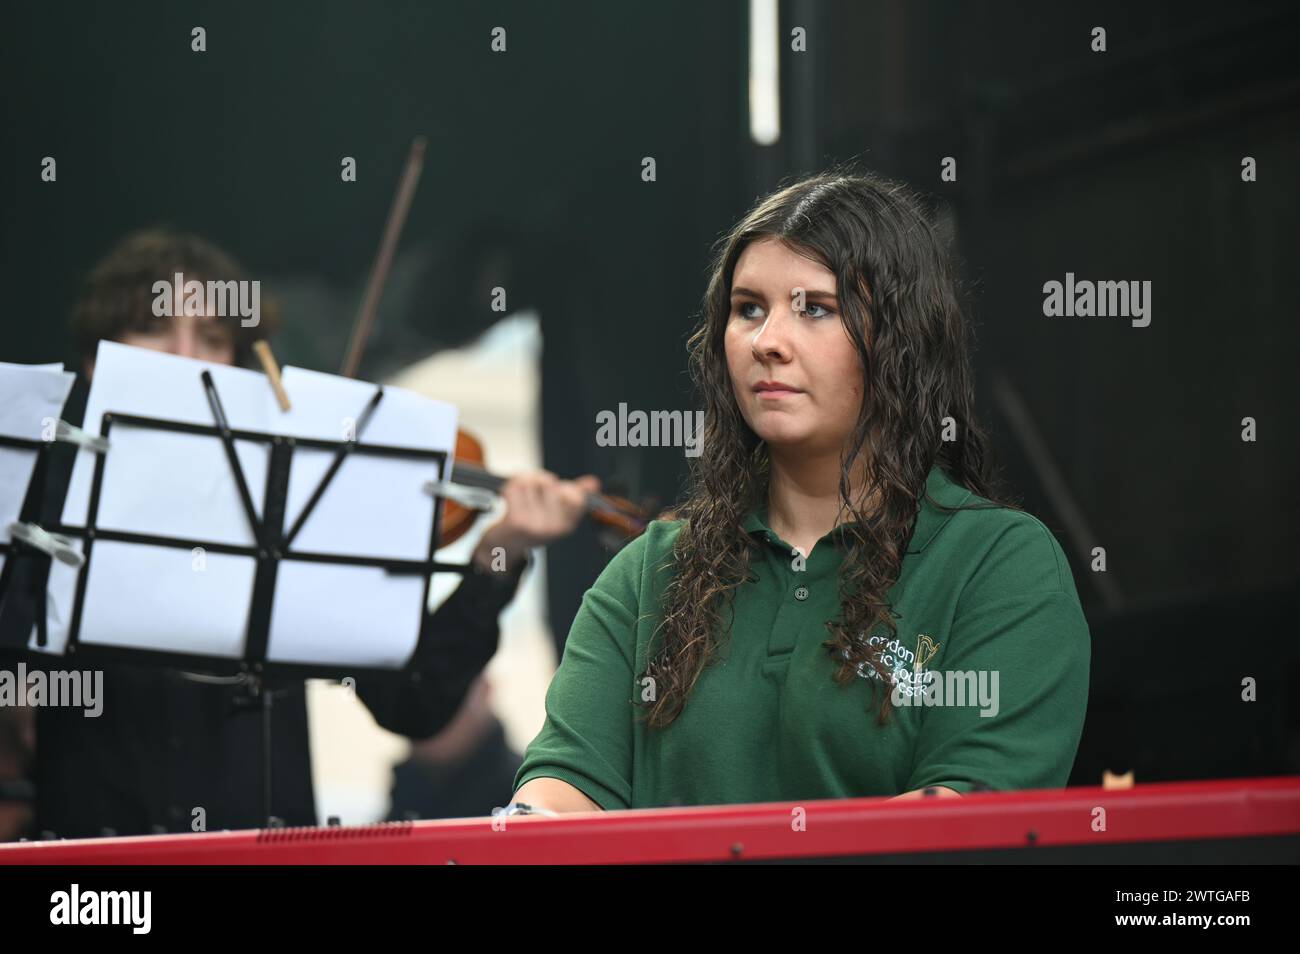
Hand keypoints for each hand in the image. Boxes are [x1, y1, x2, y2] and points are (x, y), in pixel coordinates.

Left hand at [471, 471, 599, 570]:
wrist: (506, 544)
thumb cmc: (535, 523)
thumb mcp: (559, 512)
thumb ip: (576, 494)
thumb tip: (594, 482)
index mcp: (567, 526)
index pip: (576, 496)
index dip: (564, 488)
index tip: (556, 495)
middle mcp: (553, 528)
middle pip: (551, 483)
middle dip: (542, 484)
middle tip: (535, 498)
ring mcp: (535, 525)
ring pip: (534, 481)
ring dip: (527, 483)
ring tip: (524, 497)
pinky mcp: (517, 519)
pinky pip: (518, 485)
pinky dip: (512, 486)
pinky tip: (511, 497)